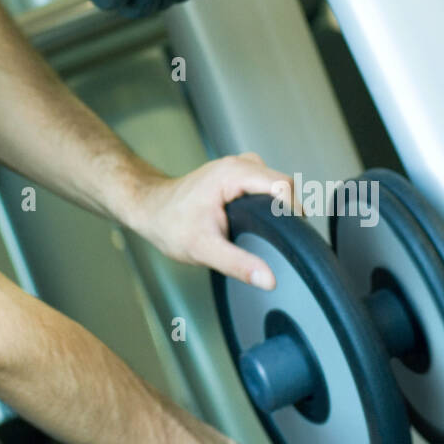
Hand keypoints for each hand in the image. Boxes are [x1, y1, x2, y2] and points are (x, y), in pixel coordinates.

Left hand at [128, 152, 297, 288]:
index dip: (293, 211)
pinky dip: (271, 204)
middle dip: (288, 212)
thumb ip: (237, 264)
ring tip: (272, 235)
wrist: (150, 209)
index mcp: (233, 174)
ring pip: (278, 185)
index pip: (283, 186)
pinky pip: (267, 187)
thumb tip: (268, 278)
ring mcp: (239, 168)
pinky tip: (262, 224)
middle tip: (283, 241)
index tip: (294, 236)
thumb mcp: (203, 249)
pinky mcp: (238, 176)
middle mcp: (239, 164)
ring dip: (281, 208)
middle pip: (285, 184)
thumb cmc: (169, 224)